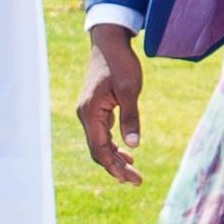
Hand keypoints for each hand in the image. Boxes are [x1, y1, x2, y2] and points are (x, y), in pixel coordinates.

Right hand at [76, 24, 144, 183]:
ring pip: (100, 143)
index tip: (131, 179)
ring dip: (115, 158)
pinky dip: (113, 145)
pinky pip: (102, 133)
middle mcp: (85, 115)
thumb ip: (131, 117)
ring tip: (133, 173)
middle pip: (98, 151)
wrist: (109, 41)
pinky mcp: (95, 108)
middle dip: (116, 167)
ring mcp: (89, 112)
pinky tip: (127, 153)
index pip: (99, 149)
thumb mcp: (130, 89)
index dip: (114, 167)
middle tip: (137, 181)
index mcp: (90, 113)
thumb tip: (133, 145)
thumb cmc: (120, 63)